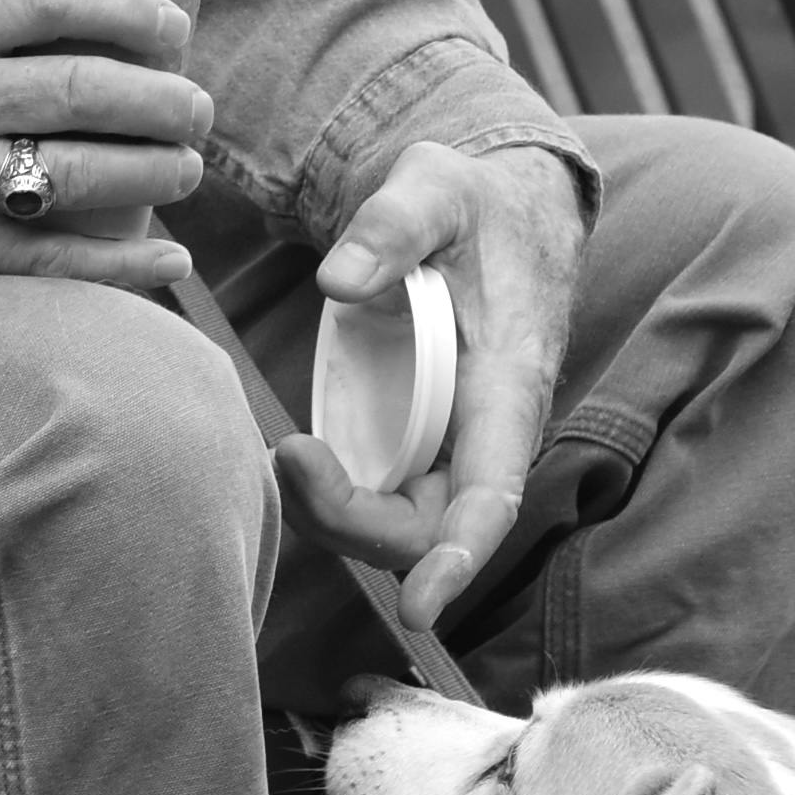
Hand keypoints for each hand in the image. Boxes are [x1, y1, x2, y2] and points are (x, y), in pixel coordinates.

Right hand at [0, 0, 212, 298]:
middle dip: (164, 98)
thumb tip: (90, 23)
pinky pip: (50, 261)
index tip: (172, 27)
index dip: (129, 8)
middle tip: (195, 105)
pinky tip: (169, 258)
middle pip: (84, 87)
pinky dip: (123, 265)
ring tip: (185, 165)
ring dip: (156, 169)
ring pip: (81, 173)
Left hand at [276, 141, 588, 629]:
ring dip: (337, 515)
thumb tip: (336, 283)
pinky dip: (338, 497)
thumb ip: (391, 226)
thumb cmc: (473, 202)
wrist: (500, 209)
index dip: (459, 557)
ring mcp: (454, 441)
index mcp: (507, 383)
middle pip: (427, 528)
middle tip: (288, 455)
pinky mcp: (423, 438)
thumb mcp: (435, 186)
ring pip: (399, 523)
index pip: (491, 495)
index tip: (418, 608)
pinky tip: (298, 459)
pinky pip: (384, 496)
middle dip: (353, 523)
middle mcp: (486, 431)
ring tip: (286, 454)